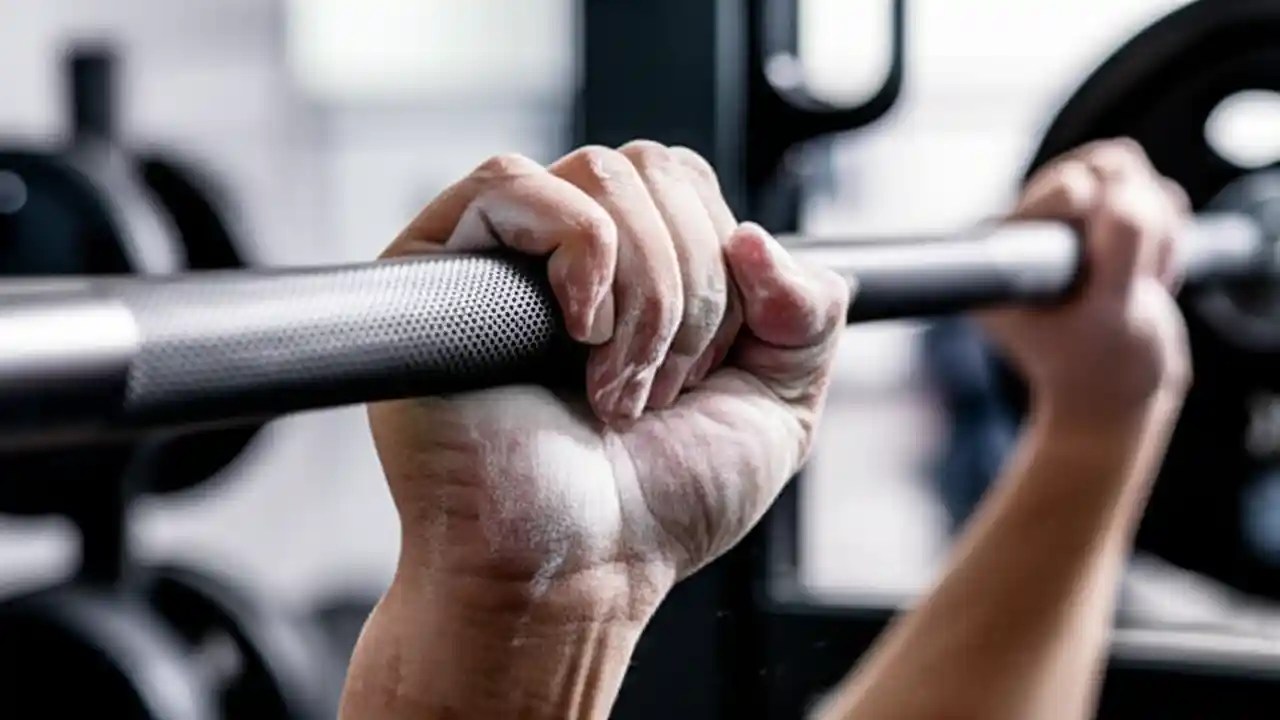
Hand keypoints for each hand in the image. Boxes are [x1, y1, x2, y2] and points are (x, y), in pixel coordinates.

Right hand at [369, 143, 847, 623]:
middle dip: (693, 292)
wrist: (577, 571)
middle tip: (661, 391)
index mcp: (638, 272)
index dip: (724, 265)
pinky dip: (580, 256)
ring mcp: (502, 257)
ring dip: (644, 295)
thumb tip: (754, 233)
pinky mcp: (436, 268)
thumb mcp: (779, 407)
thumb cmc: (661, 505)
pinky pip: (511, 184)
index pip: (691, 183)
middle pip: (655, 169)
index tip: (706, 370)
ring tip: (615, 390)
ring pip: (601, 176)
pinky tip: (576, 335)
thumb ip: (808, 313)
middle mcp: (568, 255)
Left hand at [981, 139, 1191, 427]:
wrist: (1120, 389)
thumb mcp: (1114, 316)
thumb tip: (1130, 189)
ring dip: (1153, 227)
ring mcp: (1064, 220)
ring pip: (1129, 171)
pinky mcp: (1099, 218)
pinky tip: (1144, 273)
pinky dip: (1165, 228)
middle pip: (1100, 169)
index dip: (1100, 214)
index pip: (1062, 191)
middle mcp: (1026, 230)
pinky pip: (1151, 188)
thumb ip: (1120, 250)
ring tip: (1137, 281)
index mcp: (1005, 256)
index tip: (1101, 265)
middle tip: (1130, 280)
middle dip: (1134, 223)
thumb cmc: (1103, 366)